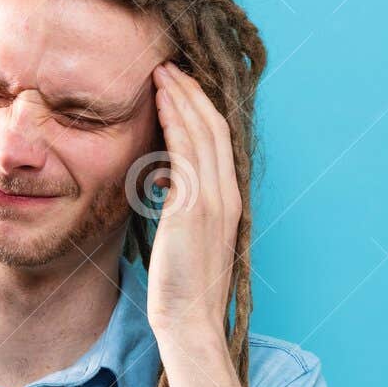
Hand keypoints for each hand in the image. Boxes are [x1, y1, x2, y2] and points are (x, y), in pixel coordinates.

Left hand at [143, 61, 239, 354]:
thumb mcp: (185, 235)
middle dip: (190, 92)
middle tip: (167, 66)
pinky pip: (186, 153)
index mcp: (229, 200)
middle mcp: (227, 194)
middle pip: (214, 127)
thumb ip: (180, 203)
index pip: (219, 141)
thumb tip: (164, 178)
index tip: (179, 85)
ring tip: (160, 73)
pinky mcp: (194, 208)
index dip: (200, 108)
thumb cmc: (183, 286)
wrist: (189, 320)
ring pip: (202, 133)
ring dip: (180, 98)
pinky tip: (158, 104)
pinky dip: (174, 123)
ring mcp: (214, 199)